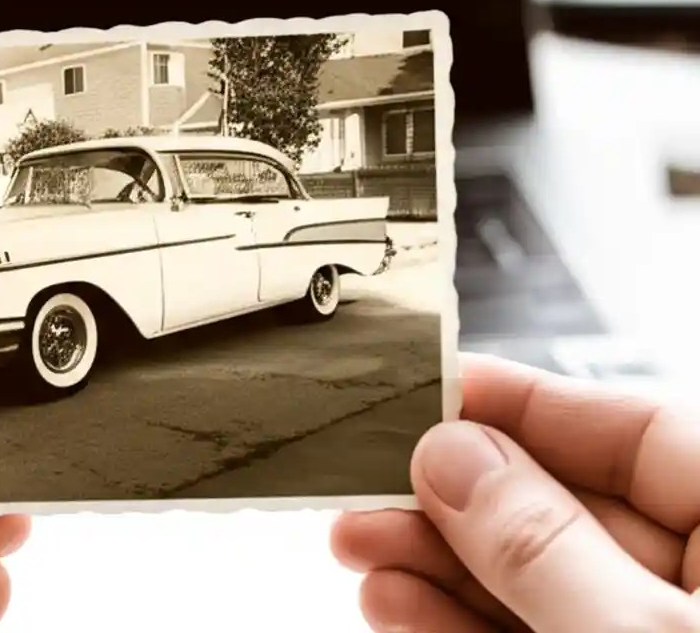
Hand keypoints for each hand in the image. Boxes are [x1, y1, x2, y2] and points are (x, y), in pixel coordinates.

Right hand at [331, 353, 699, 631]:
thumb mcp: (638, 632)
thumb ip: (542, 543)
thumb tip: (452, 456)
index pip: (641, 435)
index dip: (530, 405)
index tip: (434, 388)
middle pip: (567, 511)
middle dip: (454, 496)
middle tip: (366, 479)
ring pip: (534, 583)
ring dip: (434, 562)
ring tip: (355, 543)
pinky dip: (453, 623)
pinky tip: (394, 600)